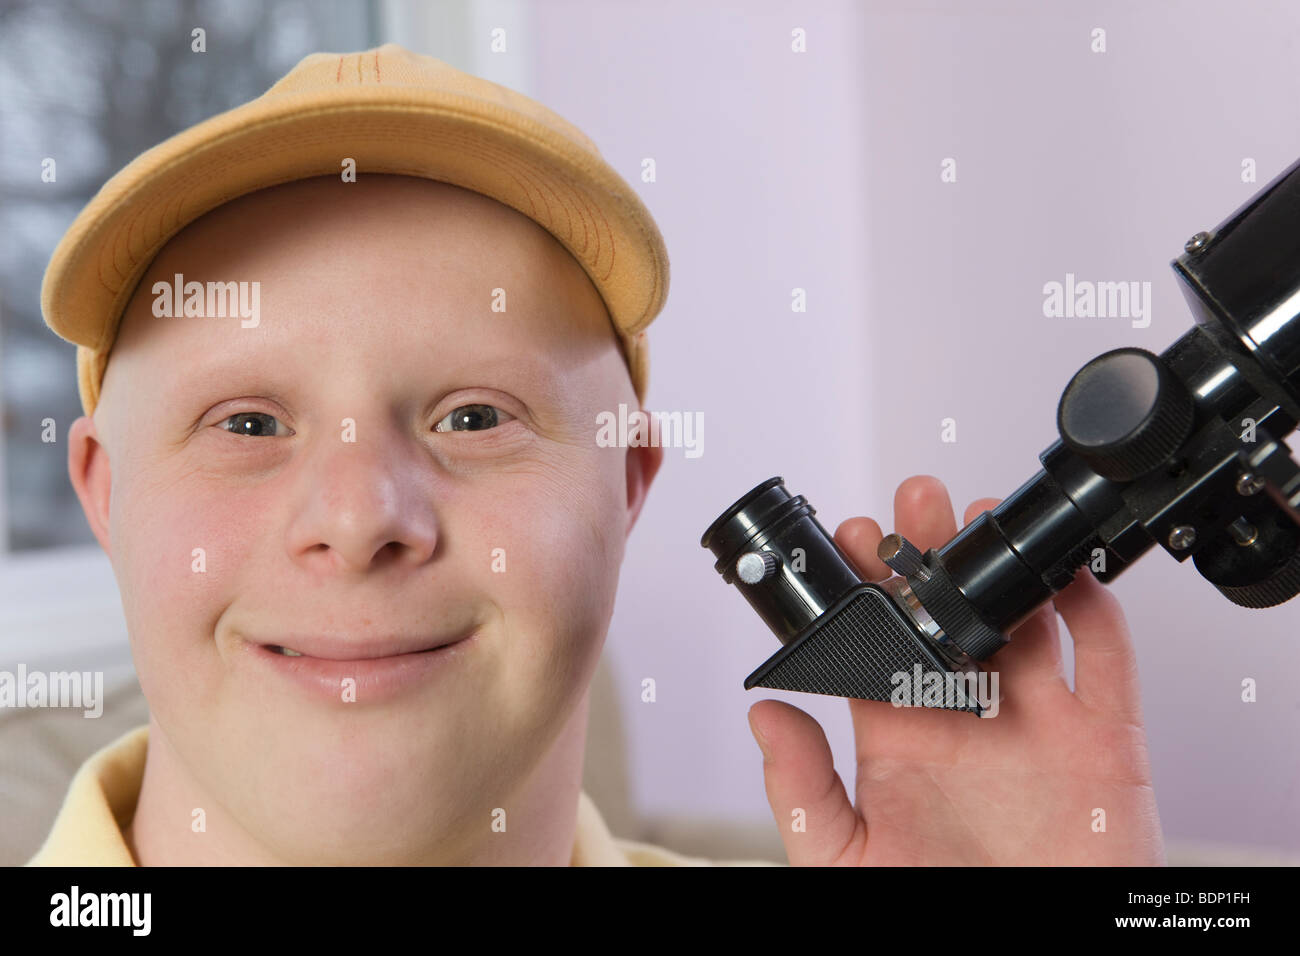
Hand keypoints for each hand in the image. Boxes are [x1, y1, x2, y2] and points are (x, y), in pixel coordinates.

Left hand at [747, 475, 1165, 864]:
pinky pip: (1107, 666)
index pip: (880, 642)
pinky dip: (1095, 616)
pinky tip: (1067, 576)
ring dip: (1006, 566)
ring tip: (982, 515)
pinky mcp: (1103, 744)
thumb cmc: (935, 913)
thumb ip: (803, 791)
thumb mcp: (846, 860)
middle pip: (950, 615)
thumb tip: (766, 715)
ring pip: (1026, 623)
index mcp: (903, 737)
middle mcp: (968, 718)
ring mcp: (1037, 725)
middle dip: (935, 551)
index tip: (851, 537)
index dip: (868, 586)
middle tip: (915, 500)